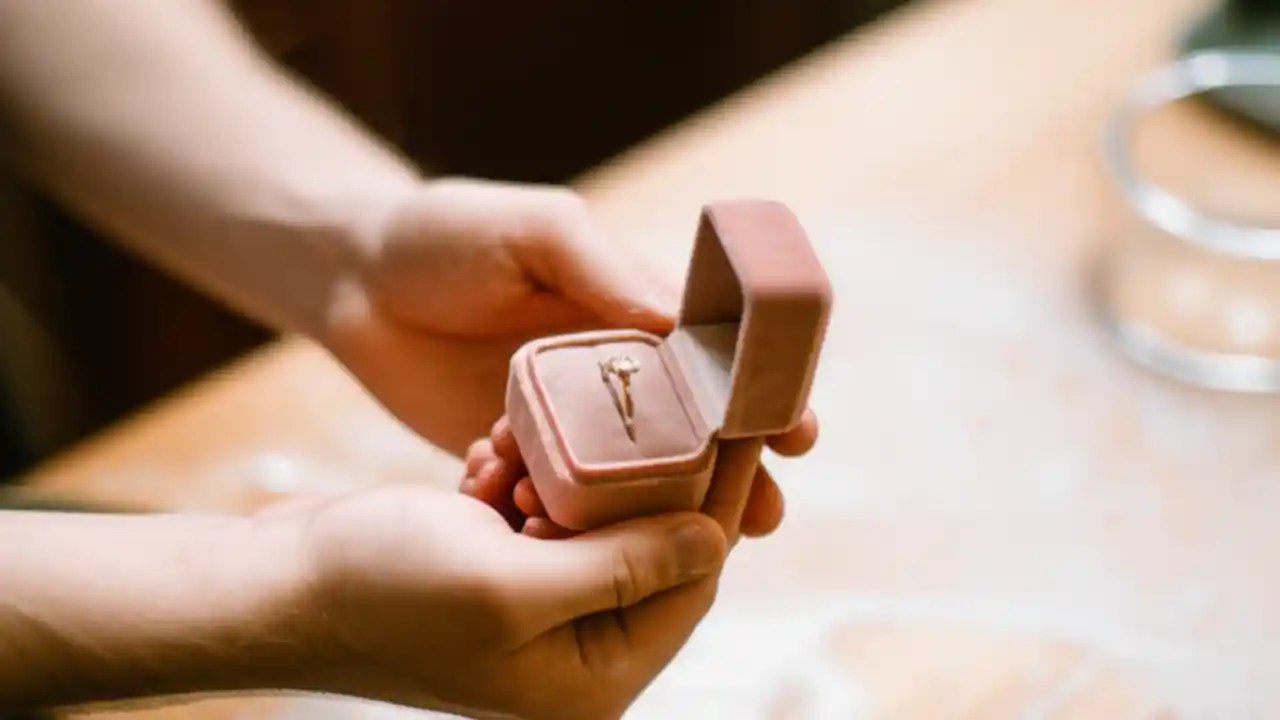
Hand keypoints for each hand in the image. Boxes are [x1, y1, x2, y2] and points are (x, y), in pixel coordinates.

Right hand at [279, 469, 757, 718]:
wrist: (275, 586)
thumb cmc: (380, 590)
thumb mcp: (511, 580)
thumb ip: (622, 565)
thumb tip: (717, 538)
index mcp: (590, 680)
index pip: (686, 579)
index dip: (718, 496)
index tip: (741, 423)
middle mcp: (573, 655)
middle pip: (646, 549)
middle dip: (632, 477)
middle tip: (639, 404)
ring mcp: (536, 615)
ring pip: (593, 523)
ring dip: (567, 471)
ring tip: (524, 443)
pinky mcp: (501, 577)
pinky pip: (542, 517)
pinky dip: (523, 480)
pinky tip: (491, 458)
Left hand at [325, 177, 814, 535]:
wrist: (353, 279)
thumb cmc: (445, 234)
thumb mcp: (533, 229)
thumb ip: (602, 268)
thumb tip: (677, 322)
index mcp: (630, 310)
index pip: (713, 358)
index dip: (757, 394)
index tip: (795, 432)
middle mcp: (610, 374)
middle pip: (690, 431)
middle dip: (732, 471)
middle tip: (763, 515)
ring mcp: (566, 422)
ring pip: (635, 479)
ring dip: (671, 514)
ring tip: (704, 551)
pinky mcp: (518, 458)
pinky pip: (563, 498)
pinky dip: (584, 525)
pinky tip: (592, 552)